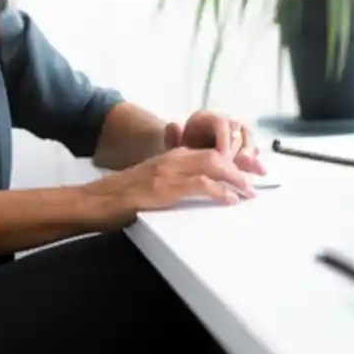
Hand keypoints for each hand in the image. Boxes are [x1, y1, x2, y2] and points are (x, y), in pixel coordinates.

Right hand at [83, 147, 257, 228]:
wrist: (96, 201)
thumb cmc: (122, 196)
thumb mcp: (151, 180)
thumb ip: (174, 179)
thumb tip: (198, 188)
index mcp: (171, 156)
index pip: (210, 152)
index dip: (233, 161)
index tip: (249, 172)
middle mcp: (172, 159)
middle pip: (217, 155)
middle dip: (241, 167)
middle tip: (257, 181)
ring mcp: (168, 172)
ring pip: (213, 166)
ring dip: (235, 179)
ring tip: (249, 192)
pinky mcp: (164, 188)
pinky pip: (200, 185)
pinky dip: (219, 191)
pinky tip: (230, 200)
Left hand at [163, 110, 266, 175]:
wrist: (185, 162)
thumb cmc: (181, 155)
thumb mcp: (174, 150)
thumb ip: (172, 139)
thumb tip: (173, 125)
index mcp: (205, 118)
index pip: (220, 123)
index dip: (225, 139)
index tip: (223, 156)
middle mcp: (222, 122)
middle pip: (238, 130)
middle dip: (241, 148)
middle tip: (240, 164)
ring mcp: (235, 133)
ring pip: (248, 139)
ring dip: (251, 154)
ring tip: (253, 169)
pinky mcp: (243, 147)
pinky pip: (253, 150)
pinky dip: (256, 162)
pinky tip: (260, 171)